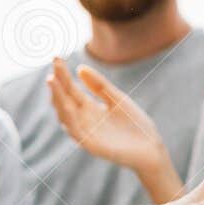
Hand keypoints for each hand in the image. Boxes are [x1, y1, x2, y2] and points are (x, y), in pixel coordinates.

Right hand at [48, 58, 173, 180]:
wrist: (151, 147)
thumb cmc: (135, 124)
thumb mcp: (116, 98)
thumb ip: (99, 85)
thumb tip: (80, 68)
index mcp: (88, 108)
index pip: (70, 89)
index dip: (62, 74)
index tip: (56, 57)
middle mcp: (83, 119)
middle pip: (64, 100)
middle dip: (56, 85)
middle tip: (52, 68)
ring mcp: (85, 132)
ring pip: (65, 115)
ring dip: (57, 98)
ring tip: (52, 81)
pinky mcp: (91, 145)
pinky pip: (76, 131)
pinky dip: (69, 118)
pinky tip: (66, 105)